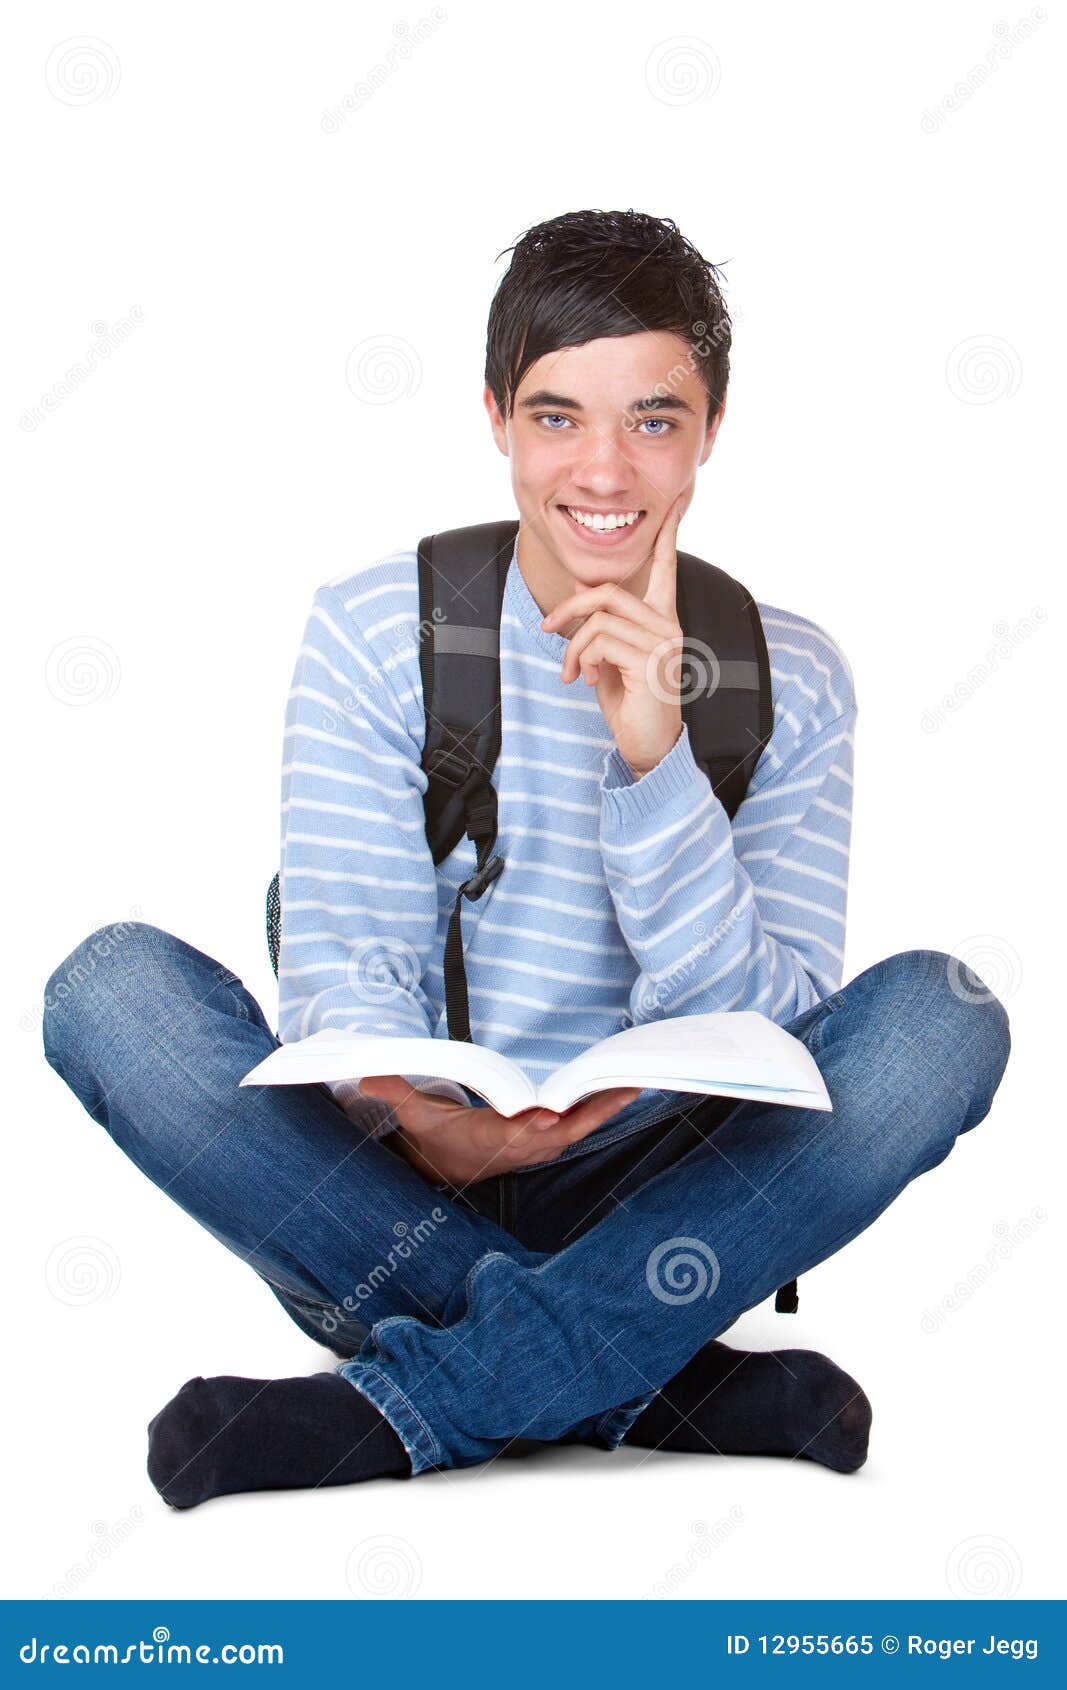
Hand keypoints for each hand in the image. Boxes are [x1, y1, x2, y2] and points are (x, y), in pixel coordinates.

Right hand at [357, 1076, 642, 1187]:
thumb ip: (396, 1093)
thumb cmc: (437, 1136)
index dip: (530, 1126)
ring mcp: (540, 1145)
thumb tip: (367, 1075)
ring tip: (636, 1080)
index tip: (548, 1115)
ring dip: (608, 1107)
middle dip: (592, 1112)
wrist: (452, 1168)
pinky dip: (604, 1107)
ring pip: (580, 1127)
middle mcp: (521, 1144)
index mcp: (489, 1138)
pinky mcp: (551, 1138)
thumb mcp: (414, 1116)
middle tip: (623, 1087)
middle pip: (562, 1131)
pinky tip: (626, 1087)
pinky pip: (583, 1123)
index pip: (513, 1133)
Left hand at [540, 493, 686, 775]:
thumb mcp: (608, 656)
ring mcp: (662, 641)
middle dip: (569, 609)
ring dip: (572, 646)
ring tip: (571, 672)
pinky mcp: (650, 661)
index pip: (665, 565)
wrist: (649, 744)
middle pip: (608, 590)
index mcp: (661, 618)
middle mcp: (667, 623)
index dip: (668, 532)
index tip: (675, 499)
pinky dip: (579, 659)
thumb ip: (600, 623)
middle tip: (546, 629)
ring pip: (598, 619)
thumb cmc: (630, 701)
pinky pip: (599, 642)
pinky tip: (582, 681)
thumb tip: (580, 588)